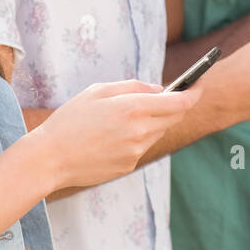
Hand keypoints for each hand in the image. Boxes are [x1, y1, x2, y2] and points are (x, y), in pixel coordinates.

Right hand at [34, 79, 201, 188]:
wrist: (50, 159)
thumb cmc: (70, 119)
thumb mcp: (98, 91)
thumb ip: (133, 87)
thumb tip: (159, 90)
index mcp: (133, 108)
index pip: (180, 102)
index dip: (194, 92)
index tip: (199, 84)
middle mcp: (140, 131)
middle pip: (174, 117)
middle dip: (176, 105)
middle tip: (174, 95)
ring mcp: (136, 151)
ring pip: (158, 132)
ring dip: (154, 121)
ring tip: (131, 114)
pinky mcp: (129, 165)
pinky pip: (142, 146)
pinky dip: (137, 137)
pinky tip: (115, 135)